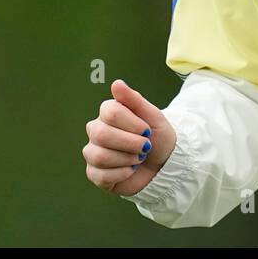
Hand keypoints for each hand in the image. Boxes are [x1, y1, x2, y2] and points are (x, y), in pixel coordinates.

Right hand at [83, 79, 176, 196]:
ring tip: (138, 158)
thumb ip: (134, 100)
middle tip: (145, 147)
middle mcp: (96, 130)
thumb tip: (116, 83)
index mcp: (108, 113)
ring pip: (100, 156)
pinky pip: (101, 175)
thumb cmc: (158, 137)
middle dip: (130, 143)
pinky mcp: (94, 173)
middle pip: (102, 135)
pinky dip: (122, 174)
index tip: (147, 130)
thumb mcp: (153, 116)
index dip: (133, 124)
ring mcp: (93, 152)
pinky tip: (131, 170)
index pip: (110, 112)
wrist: (164, 165)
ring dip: (127, 159)